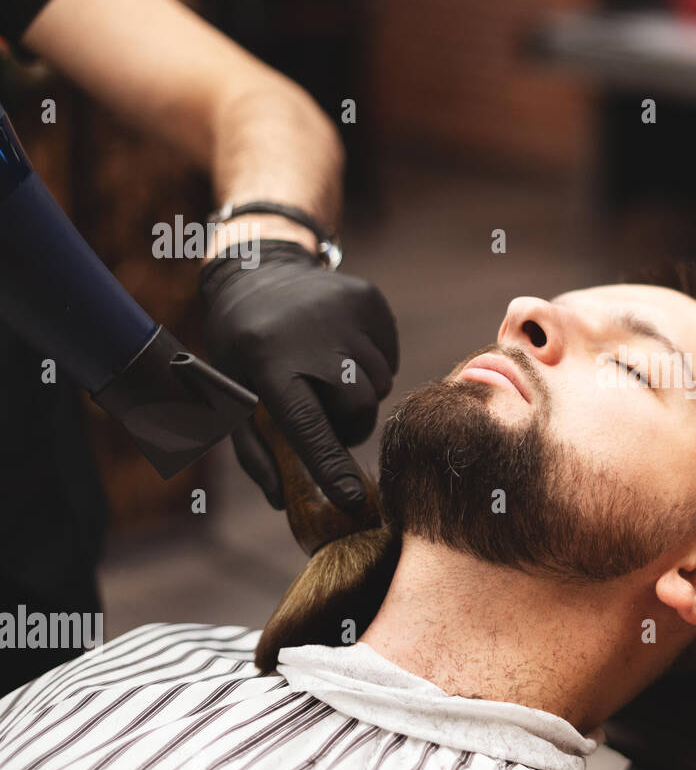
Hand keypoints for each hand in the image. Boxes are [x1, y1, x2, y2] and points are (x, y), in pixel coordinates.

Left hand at [199, 240, 398, 510]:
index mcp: (269, 361)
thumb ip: (254, 449)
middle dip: (350, 423)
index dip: (329, 464)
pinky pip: (389, 357)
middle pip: (359, 406)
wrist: (260, 270)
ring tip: (329, 375)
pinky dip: (372, 365)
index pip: (307, 425)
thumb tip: (281, 499)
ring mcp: (347, 312)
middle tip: (327, 416)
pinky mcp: (370, 300)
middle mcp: (313, 334)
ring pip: (379, 384)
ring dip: (359, 393)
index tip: (351, 499)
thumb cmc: (241, 346)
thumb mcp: (232, 392)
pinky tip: (342, 349)